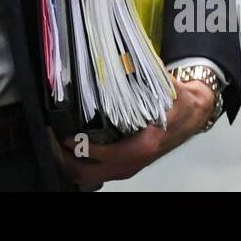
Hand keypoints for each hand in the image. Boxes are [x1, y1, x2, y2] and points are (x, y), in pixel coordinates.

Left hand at [47, 79, 215, 189]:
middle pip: (86, 173)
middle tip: (48, 137)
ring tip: (52, 142)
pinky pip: (95, 173)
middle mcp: (130, 163)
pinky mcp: (124, 166)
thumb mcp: (164, 90)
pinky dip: (78, 164)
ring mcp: (127, 168)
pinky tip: (67, 147)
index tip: (58, 129)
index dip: (74, 144)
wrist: (192, 115)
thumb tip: (117, 62)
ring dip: (68, 163)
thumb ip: (142, 79)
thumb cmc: (177, 102)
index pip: (97, 153)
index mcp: (140, 146)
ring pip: (88, 178)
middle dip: (63, 158)